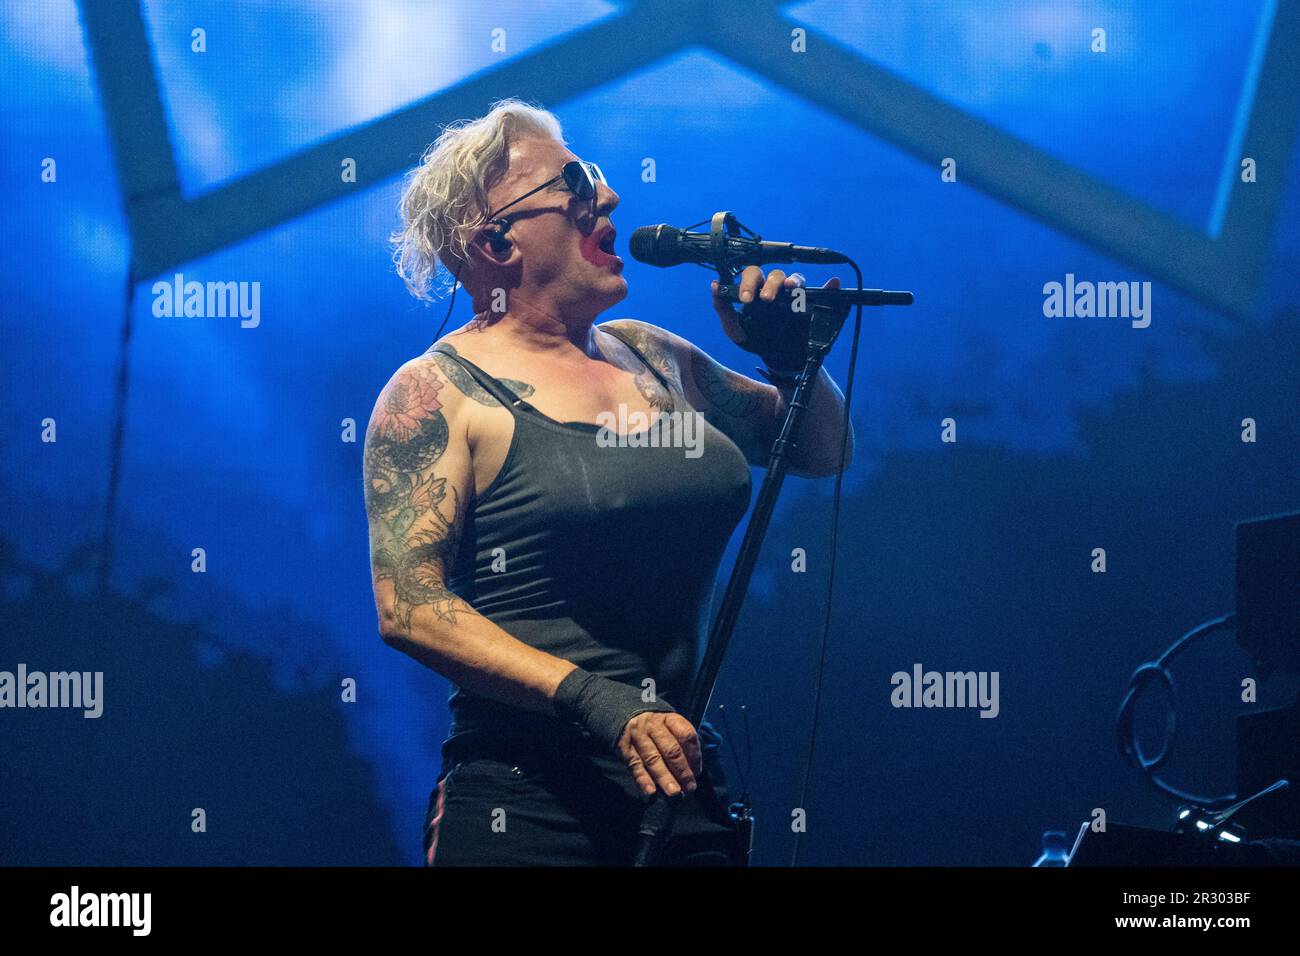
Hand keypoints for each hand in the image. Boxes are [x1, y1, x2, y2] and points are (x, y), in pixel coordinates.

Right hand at [617, 711, 702, 796]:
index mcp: (669, 719)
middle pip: (671, 749)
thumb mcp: (669, 726)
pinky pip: (635, 765)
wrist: (624, 715)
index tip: (697, 771)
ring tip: (674, 792)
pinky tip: (651, 791)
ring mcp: (638, 736)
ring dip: (665, 778)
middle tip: (690, 787)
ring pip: (653, 759)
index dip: (695, 755)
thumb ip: (681, 744)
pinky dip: (643, 779)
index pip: (686, 735)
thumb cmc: (655, 727)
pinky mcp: (624, 748)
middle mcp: (653, 726)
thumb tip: (692, 772)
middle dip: (682, 770)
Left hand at [711, 267, 840, 347]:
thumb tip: (714, 285)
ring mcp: (795, 297)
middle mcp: (777, 289)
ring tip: (791, 289)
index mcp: (758, 290)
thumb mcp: (735, 329)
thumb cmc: (756, 340)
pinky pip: (823, 292)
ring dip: (794, 280)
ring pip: (796, 279)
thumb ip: (722, 309)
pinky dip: (830, 286)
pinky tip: (833, 283)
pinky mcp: (811, 305)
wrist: (778, 359)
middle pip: (775, 275)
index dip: (749, 283)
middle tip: (766, 299)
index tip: (746, 299)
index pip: (754, 275)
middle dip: (770, 284)